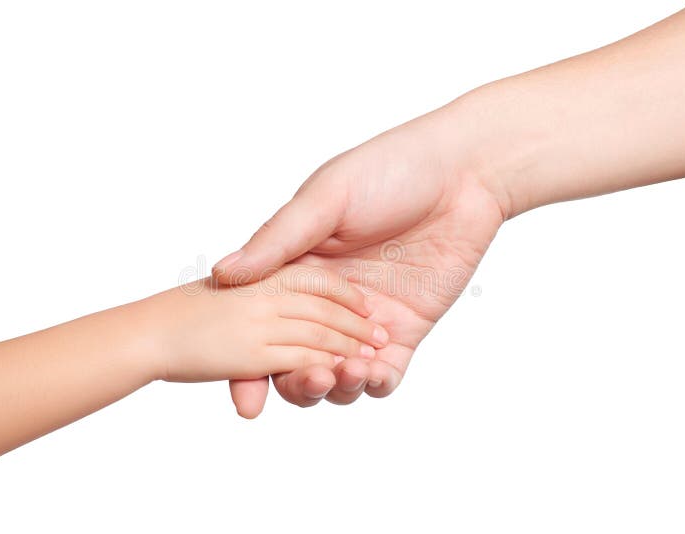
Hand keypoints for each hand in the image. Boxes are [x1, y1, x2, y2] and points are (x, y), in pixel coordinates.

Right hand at [214, 101, 506, 415]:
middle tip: (306, 380)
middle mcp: (326, 300)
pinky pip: (385, 373)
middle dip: (294, 382)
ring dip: (334, 386)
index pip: (261, 326)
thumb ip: (277, 241)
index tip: (244, 396)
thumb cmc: (388, 170)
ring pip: (337, 374)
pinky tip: (372, 373)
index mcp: (296, 270)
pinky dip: (374, 383)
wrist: (461, 173)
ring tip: (340, 374)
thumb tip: (223, 275)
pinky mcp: (404, 329)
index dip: (246, 365)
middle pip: (295, 360)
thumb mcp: (325, 199)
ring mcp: (364, 319)